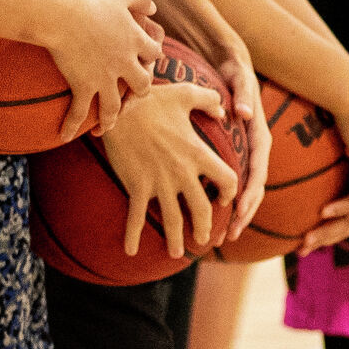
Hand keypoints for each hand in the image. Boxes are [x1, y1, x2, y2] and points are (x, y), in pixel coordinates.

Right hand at [45, 0, 161, 142]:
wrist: (62, 15)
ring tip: (104, 127)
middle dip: (139, 93)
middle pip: (142, 85)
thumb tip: (154, 7)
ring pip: (114, 106)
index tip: (145, 60)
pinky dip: (71, 125)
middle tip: (131, 97)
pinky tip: (65, 136)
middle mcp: (124, 62)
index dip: (152, 57)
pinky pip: (79, 112)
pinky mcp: (83, 85)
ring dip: (111, 118)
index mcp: (134, 40)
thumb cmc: (89, 1)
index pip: (154, 54)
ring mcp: (104, 77)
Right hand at [100, 82, 239, 258]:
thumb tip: (225, 111)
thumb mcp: (185, 94)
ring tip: (178, 253)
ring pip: (173, 220)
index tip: (223, 199)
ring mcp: (159, 182)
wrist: (118, 107)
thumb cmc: (152, 99)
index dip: (229, 192)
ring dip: (176, 240)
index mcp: (197, 152)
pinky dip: (132, 237)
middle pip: (202, 210)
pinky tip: (131, 250)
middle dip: (204, 228)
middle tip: (203, 239)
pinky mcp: (136, 186)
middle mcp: (182, 172)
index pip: (226, 180)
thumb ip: (209, 101)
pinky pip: (135, 217)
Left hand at [212, 49, 270, 236]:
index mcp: (260, 137)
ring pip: (245, 191)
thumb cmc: (235, 71)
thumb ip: (243, 94)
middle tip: (230, 235)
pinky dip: (227, 201)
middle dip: (244, 214)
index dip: (249, 193)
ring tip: (223, 237)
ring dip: (237, 215)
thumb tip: (243, 113)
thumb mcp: (239, 78)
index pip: (258, 171)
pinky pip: (234, 182)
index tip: (238, 212)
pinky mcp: (236, 154)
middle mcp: (257, 149)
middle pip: (254, 189)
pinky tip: (212, 215)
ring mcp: (247, 154)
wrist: (232, 64)